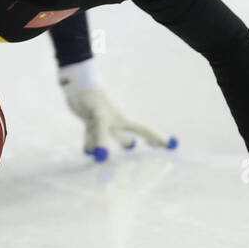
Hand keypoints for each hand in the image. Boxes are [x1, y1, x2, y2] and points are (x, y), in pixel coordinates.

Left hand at [59, 60, 174, 161]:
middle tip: (144, 150)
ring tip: (109, 160)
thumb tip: (102, 157)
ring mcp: (101, 123)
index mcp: (123, 120)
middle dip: (132, 143)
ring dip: (109, 147)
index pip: (145, 130)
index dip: (157, 138)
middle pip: (127, 137)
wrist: (78, 87)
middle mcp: (115, 122)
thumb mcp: (100, 120)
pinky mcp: (89, 122)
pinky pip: (91, 137)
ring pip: (108, 138)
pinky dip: (91, 145)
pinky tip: (89, 151)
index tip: (170, 144)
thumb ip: (102, 138)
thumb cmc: (94, 100)